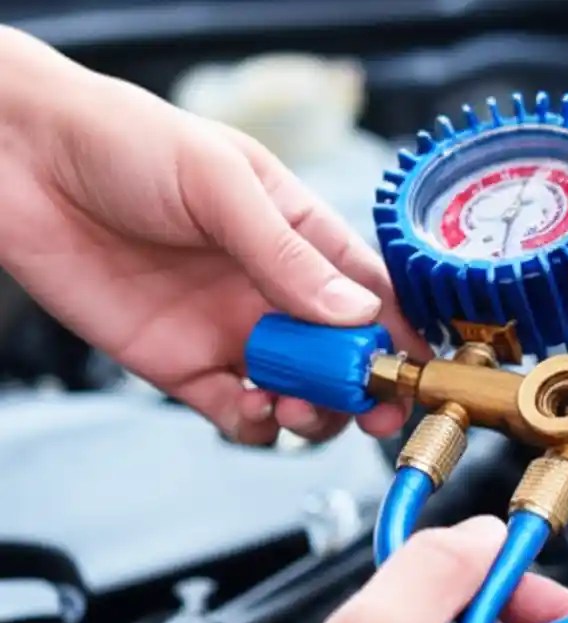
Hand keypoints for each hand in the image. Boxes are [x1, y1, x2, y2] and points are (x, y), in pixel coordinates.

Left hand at [0, 27, 425, 443]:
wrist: (20, 160)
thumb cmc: (123, 141)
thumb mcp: (221, 183)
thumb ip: (287, 254)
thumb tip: (355, 313)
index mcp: (298, 233)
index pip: (370, 289)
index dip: (401, 329)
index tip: (417, 363)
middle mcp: (271, 287)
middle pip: (343, 354)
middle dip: (363, 385)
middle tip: (365, 402)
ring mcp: (229, 329)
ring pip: (298, 392)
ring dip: (312, 411)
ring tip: (298, 406)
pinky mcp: (180, 365)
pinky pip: (232, 412)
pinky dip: (252, 426)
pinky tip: (250, 411)